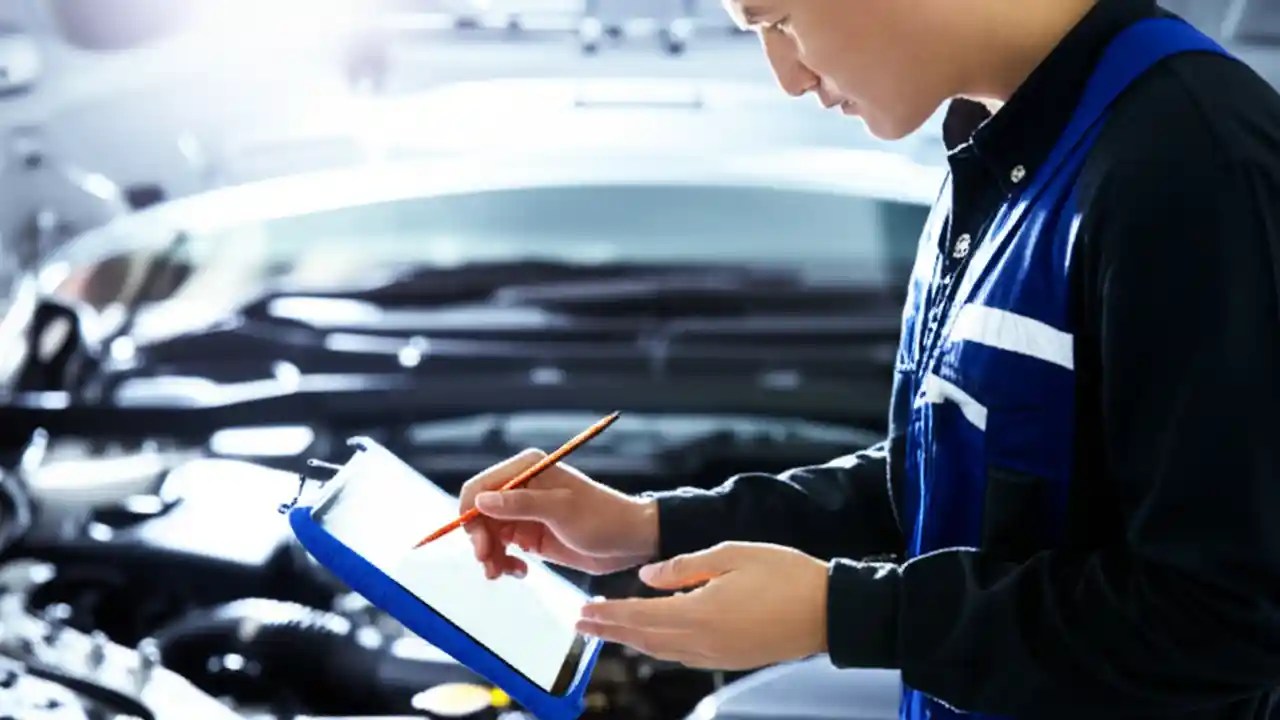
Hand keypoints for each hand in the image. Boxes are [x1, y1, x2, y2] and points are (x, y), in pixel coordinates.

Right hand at [460, 448, 658, 578]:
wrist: (630, 542)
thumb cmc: (602, 518)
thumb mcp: (561, 511)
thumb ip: (520, 504)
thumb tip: (481, 501)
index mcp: (527, 469)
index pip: (480, 486)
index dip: (470, 513)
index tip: (477, 542)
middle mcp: (521, 488)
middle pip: (479, 513)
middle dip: (480, 539)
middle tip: (488, 563)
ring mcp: (524, 513)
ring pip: (488, 534)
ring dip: (490, 555)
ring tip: (503, 573)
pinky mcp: (530, 535)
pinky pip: (503, 548)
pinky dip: (504, 562)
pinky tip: (520, 572)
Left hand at [575, 542, 829, 670]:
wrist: (829, 611)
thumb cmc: (786, 575)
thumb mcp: (732, 554)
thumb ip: (684, 567)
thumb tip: (647, 577)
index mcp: (699, 613)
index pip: (638, 616)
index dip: (608, 614)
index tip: (583, 612)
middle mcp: (702, 641)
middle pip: (643, 638)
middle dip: (610, 630)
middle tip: (582, 624)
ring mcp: (717, 654)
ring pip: (661, 650)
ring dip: (632, 638)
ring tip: (610, 627)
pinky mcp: (731, 658)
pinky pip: (683, 655)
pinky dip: (659, 645)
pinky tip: (654, 636)